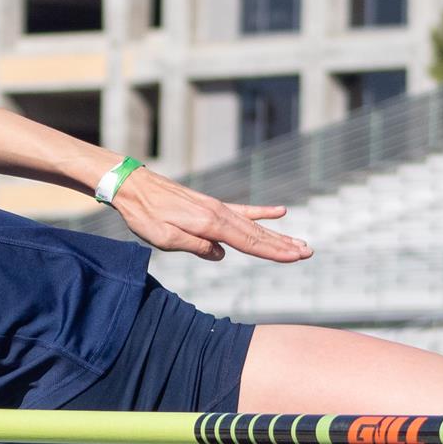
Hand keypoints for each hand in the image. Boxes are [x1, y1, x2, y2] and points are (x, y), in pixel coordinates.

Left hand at [111, 171, 310, 264]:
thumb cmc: (144, 215)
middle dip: (283, 245)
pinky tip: (279, 212)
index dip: (274, 252)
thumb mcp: (163, 238)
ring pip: (253, 225)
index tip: (296, 257)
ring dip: (277, 235)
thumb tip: (220, 254)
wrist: (133, 186)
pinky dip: (261, 213)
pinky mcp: (211, 205)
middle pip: (257, 234)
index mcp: (209, 224)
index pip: (248, 242)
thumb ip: (194, 246)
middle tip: (308, 252)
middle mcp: (218, 214)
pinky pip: (242, 211)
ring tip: (299, 242)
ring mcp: (217, 207)